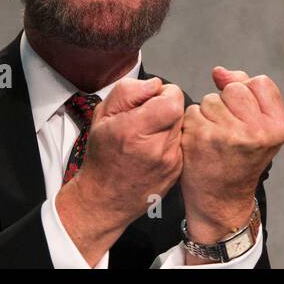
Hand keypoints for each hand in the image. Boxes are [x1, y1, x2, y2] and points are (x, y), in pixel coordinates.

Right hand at [56, 75, 183, 263]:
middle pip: (179, 110)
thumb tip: (154, 85)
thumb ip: (128, 92)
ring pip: (181, 126)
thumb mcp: (102, 116)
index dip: (163, 93)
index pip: (173, 98)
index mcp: (133, 130)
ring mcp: (170, 161)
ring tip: (149, 134)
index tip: (150, 100)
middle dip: (165, 107)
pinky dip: (170, 141)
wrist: (105, 199)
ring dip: (169, 124)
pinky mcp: (178, 170)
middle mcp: (156, 148)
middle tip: (147, 117)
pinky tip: (153, 149)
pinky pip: (181, 144)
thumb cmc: (102, 157)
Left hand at [179, 67, 283, 244]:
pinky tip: (201, 143)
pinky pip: (193, 112)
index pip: (259, 82)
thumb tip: (218, 71)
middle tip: (230, 131)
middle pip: (234, 89)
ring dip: (208, 114)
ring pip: (210, 99)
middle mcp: (257, 132)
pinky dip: (193, 124)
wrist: (221, 198)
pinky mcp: (202, 138)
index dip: (249, 95)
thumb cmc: (241, 157)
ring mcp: (228, 135)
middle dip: (227, 104)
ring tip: (216, 138)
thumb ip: (245, 90)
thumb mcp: (260, 126)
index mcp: (278, 127)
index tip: (247, 118)